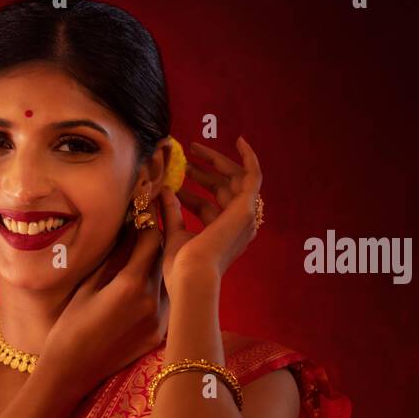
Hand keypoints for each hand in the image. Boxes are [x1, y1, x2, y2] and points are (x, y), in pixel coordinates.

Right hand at [39, 215, 168, 395]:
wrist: (71, 371)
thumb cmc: (70, 326)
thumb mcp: (88, 286)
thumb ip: (113, 256)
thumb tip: (129, 229)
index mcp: (130, 285)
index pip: (152, 240)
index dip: (148, 221)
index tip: (144, 210)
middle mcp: (152, 301)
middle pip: (163, 258)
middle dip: (155, 240)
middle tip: (147, 225)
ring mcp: (159, 320)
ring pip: (167, 280)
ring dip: (159, 265)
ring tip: (145, 255)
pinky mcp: (159, 334)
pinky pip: (166, 302)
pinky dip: (158, 288)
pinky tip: (144, 284)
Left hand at [159, 135, 262, 286]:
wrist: (192, 276)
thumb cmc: (182, 267)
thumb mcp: (174, 233)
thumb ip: (172, 212)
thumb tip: (165, 190)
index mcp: (222, 235)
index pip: (209, 206)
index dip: (191, 191)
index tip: (174, 180)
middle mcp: (238, 226)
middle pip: (225, 190)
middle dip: (205, 171)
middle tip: (186, 156)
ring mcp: (244, 217)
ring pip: (235, 179)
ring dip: (215, 162)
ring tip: (193, 149)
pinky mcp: (246, 207)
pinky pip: (253, 176)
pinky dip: (249, 158)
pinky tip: (240, 140)